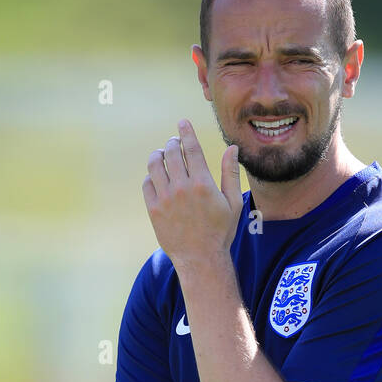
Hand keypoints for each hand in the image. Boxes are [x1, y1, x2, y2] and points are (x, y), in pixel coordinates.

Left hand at [141, 119, 242, 267]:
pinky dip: (151, 176)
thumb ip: (231, 173)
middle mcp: (182, 188)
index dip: (185, 132)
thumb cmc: (221, 231)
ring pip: (155, 165)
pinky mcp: (154, 210)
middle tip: (174, 144)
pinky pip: (147, 184)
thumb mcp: (233, 203)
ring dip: (158, 155)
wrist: (200, 259)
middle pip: (170, 152)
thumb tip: (232, 148)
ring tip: (162, 155)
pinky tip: (157, 177)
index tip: (182, 122)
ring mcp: (165, 199)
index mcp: (203, 183)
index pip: (191, 148)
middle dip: (172, 143)